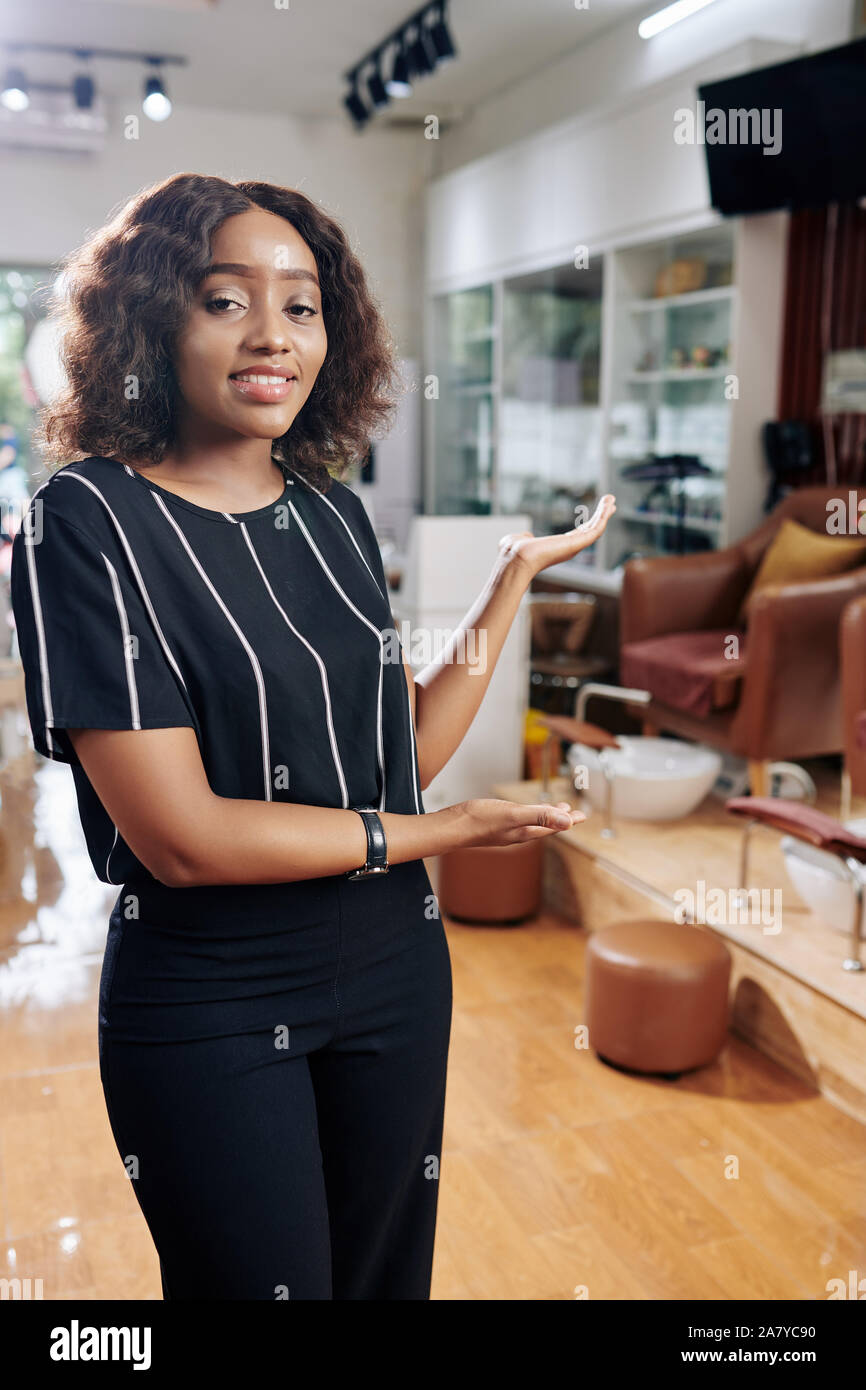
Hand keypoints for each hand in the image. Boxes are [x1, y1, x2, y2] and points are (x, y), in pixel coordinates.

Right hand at [458, 797, 584, 847]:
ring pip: (532, 823)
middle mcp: (518, 833)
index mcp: (525, 831)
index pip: (553, 826)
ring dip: (545, 815)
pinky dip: (528, 814)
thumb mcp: (514, 815)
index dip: (568, 820)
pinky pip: (518, 820)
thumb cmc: (480, 821)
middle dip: (559, 818)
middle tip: (572, 811)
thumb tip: (569, 822)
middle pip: (545, 825)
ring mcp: (505, 830)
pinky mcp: (494, 825)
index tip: (582, 815)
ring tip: (553, 808)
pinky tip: (521, 812)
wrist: (451, 827)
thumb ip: (541, 816)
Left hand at [497, 494, 616, 580]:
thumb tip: (526, 536)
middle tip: (610, 501)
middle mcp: (570, 548)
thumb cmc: (514, 551)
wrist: (516, 557)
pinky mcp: (579, 543)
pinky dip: (603, 516)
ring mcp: (575, 546)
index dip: (590, 523)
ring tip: (612, 498)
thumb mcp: (522, 540)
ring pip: (596, 528)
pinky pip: (596, 529)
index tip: (598, 513)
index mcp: (559, 547)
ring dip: (605, 513)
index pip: (579, 534)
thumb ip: (527, 537)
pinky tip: (608, 505)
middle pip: (591, 530)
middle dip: (602, 515)